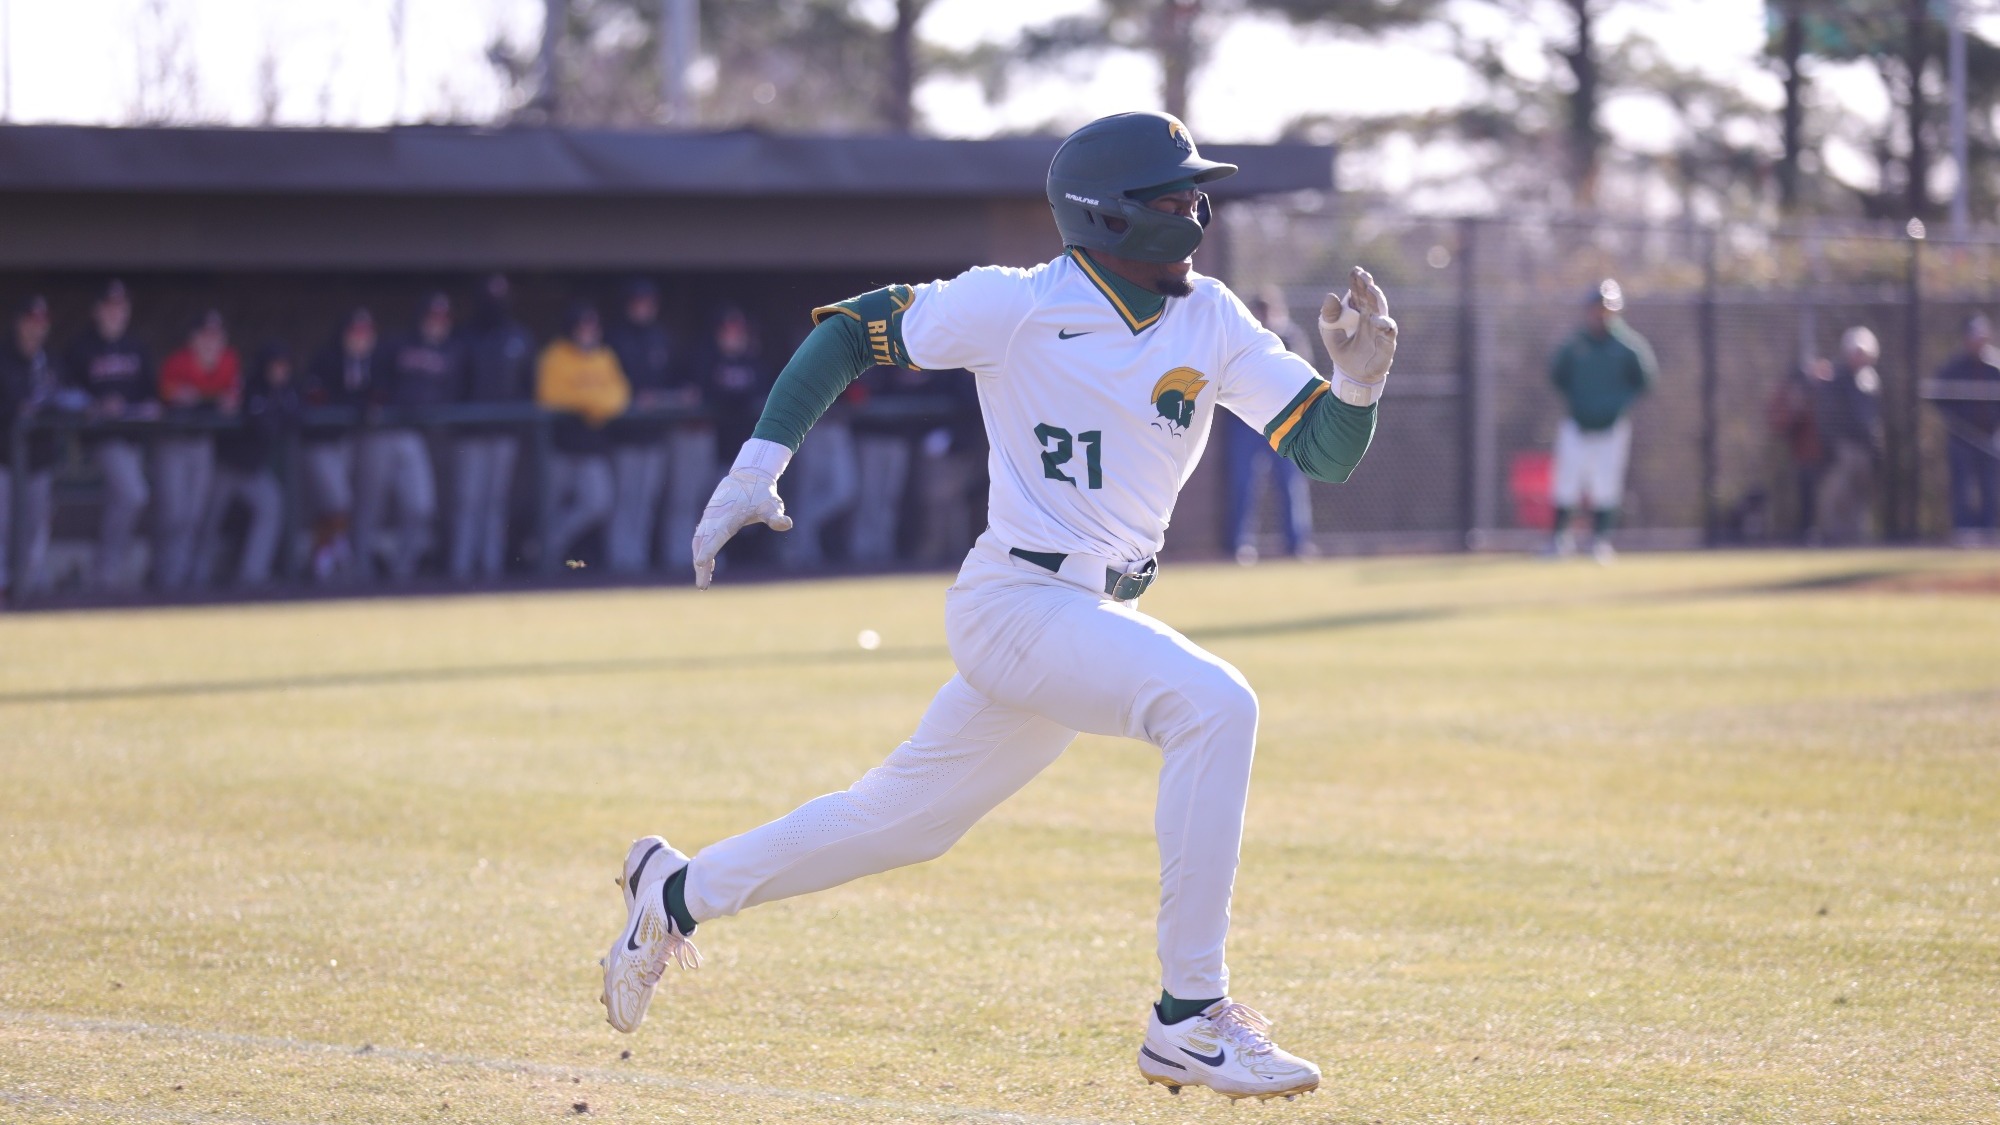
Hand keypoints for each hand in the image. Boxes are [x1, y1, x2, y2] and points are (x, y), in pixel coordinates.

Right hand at [690, 468, 792, 588]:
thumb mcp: (772, 505)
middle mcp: (716, 517)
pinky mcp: (709, 519)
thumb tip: (786, 523)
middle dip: (701, 564)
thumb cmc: (762, 494)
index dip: (709, 548)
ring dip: (699, 561)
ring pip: (699, 541)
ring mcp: (710, 518)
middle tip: (702, 585)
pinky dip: (700, 551)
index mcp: (730, 515)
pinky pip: (700, 537)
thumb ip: (776, 516)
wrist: (749, 477)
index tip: (700, 562)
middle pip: (703, 543)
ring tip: (703, 582)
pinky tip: (705, 567)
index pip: (717, 535)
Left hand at [1318, 266, 1397, 405]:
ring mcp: (1380, 330)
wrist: (1350, 376)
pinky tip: (1376, 320)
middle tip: (1363, 275)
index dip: (1358, 282)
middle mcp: (1371, 318)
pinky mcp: (1386, 345)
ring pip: (1382, 311)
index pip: (1359, 294)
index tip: (1355, 271)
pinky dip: (1384, 325)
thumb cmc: (1342, 351)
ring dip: (1377, 300)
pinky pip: (1389, 333)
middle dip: (1368, 286)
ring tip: (1371, 290)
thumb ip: (1329, 315)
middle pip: (1372, 298)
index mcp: (1358, 313)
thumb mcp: (1329, 332)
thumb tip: (1330, 295)